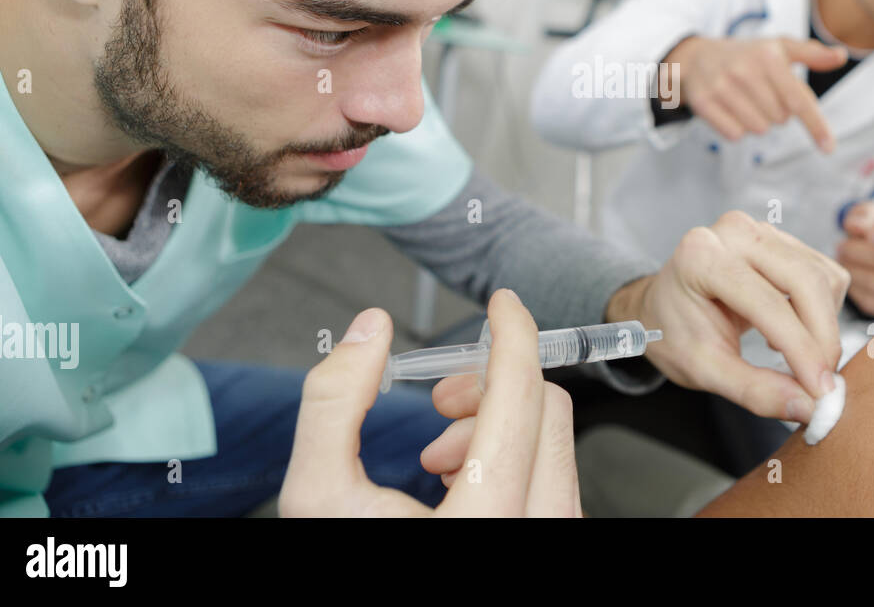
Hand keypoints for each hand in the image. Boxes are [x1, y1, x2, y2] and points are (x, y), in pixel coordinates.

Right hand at [279, 290, 579, 516]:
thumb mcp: (318, 494)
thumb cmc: (347, 571)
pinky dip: (510, 459)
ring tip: (436, 459)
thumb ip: (334, 402)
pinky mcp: (556, 540)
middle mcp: (538, 528)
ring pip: (553, 443)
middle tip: (437, 404)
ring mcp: (553, 537)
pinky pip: (552, 475)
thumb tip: (368, 330)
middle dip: (489, 387)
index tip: (502, 303)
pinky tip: (458, 483)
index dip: (512, 333)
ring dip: (496, 427)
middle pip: (544, 410)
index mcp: (487, 516)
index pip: (520, 393)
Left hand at [608, 211, 848, 422]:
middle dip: (822, 337)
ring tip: (797, 356)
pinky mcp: (780, 239)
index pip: (768, 303)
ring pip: (822, 277)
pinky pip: (824, 273)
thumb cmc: (674, 334)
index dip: (802, 349)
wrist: (661, 307)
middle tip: (822, 383)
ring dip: (825, 324)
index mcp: (701, 257)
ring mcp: (759, 229)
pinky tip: (792, 328)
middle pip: (805, 281)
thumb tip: (808, 407)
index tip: (821, 391)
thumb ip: (754, 390)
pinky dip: (824, 309)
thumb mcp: (704, 370)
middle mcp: (732, 232)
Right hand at [665, 35, 848, 150]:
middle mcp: (745, 70)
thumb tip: (840, 56)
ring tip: (746, 101)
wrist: (696, 57)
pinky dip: (737, 127)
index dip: (816, 125)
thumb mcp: (778, 47)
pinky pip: (735, 134)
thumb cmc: (746, 55)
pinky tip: (731, 109)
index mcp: (769, 56)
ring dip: (758, 121)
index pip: (799, 100)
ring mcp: (721, 87)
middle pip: (780, 119)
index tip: (829, 148)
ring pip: (759, 129)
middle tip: (762, 93)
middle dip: (777, 111)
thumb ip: (811, 53)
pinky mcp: (703, 103)